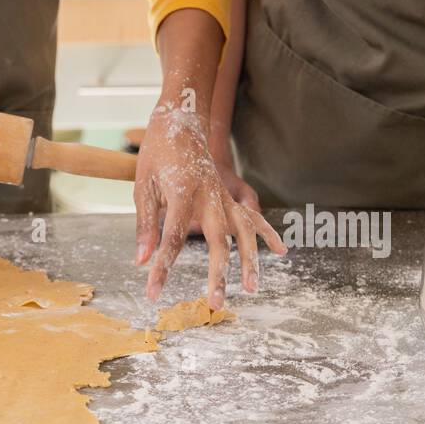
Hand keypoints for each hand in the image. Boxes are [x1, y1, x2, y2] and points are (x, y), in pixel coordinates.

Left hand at [135, 104, 284, 308]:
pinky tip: (282, 252)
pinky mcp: (232, 194)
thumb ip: (146, 224)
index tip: (153, 293)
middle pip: (219, 243)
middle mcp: (210, 196)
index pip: (171, 240)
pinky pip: (254, 217)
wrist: (182, 118)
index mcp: (183, 193)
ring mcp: (225, 195)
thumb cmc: (157, 153)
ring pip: (244, 233)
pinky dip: (268, 233)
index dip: (162, 269)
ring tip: (253, 289)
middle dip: (218, 276)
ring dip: (250, 262)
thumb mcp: (142, 186)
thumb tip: (141, 261)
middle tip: (215, 304)